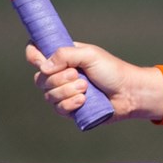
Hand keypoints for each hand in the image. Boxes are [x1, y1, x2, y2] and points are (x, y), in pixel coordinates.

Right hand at [25, 42, 162, 122]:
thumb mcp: (90, 55)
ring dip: (67, 92)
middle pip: (40, 78)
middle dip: (58, 79)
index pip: (36, 53)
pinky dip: (70, 104)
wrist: (128, 93)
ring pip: (48, 95)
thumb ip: (65, 55)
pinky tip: (83, 101)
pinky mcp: (70, 109)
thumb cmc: (111, 70)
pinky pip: (58, 109)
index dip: (33, 55)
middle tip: (79, 76)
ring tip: (86, 89)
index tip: (40, 59)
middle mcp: (60, 75)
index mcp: (63, 58)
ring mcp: (64, 93)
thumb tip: (43, 66)